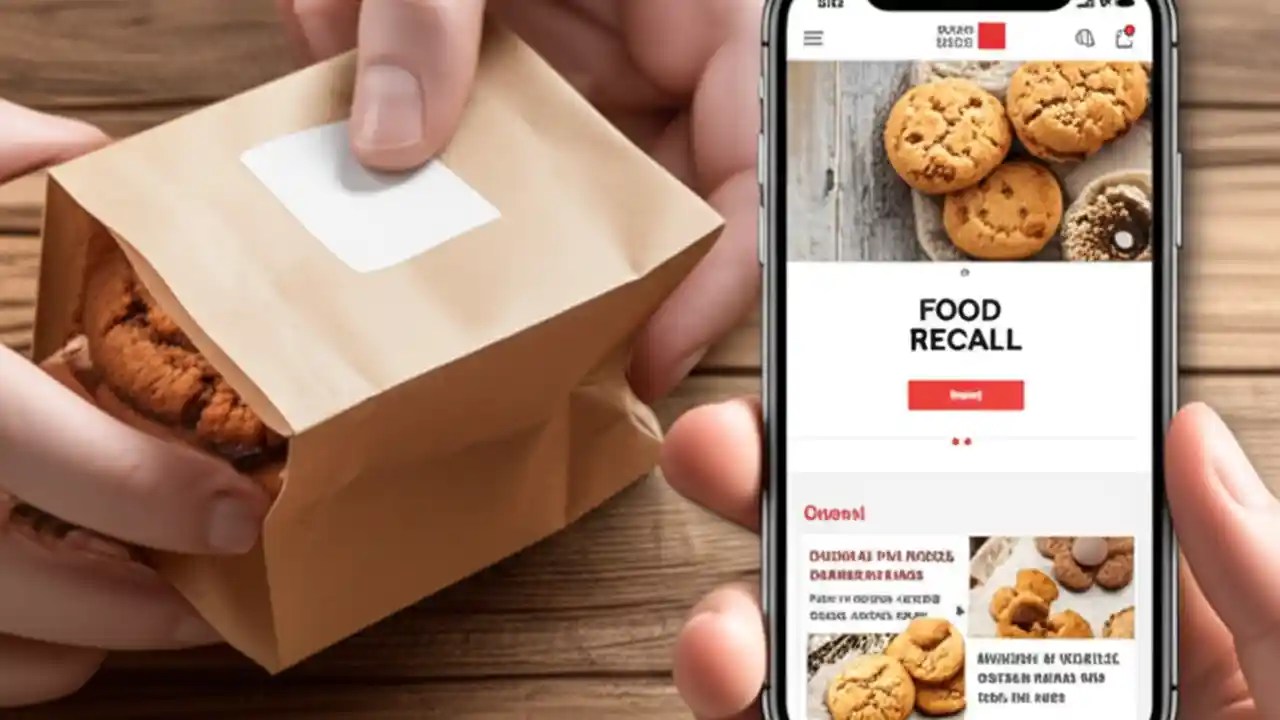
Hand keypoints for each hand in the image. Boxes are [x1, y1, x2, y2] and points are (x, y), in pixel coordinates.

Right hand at [0, 101, 271, 707]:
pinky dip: (8, 670)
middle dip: (143, 603)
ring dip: (78, 647)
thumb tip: (80, 141)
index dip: (154, 494)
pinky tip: (54, 632)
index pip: (41, 452)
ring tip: (155, 611)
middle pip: (22, 585)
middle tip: (225, 587)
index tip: (243, 510)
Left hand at [277, 0, 761, 399]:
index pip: (752, 169)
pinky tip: (360, 161)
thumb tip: (390, 142)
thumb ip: (427, 7)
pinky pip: (493, 140)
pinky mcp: (521, 64)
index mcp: (708, 13)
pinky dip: (427, 156)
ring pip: (563, 184)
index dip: (715, 276)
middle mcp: (657, 53)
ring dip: (480, 216)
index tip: (648, 356)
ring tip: (408, 266)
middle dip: (580, 276)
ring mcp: (589, 63)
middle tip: (504, 354)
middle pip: (657, 203)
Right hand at [661, 400, 1279, 718]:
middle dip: (771, 497)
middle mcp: (999, 679)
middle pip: (861, 566)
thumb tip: (1190, 428)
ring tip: (727, 641)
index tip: (834, 375)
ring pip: (806, 675)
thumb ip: (1252, 567)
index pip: (985, 499)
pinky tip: (741, 712)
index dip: (898, 427)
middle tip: (720, 452)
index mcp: (1104, 622)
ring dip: (736, 638)